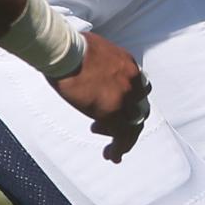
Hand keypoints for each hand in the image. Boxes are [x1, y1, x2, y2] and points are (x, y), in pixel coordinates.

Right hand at [48, 31, 151, 160]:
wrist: (66, 52)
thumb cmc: (71, 48)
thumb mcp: (96, 51)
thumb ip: (102, 64)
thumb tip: (91, 70)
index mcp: (128, 65)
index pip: (137, 90)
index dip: (127, 104)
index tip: (115, 110)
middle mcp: (132, 81)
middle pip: (138, 109)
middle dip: (126, 123)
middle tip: (107, 131)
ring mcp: (125, 97)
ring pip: (133, 125)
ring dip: (123, 140)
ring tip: (111, 151)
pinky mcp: (113, 112)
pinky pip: (122, 135)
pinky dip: (119, 148)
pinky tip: (111, 155)